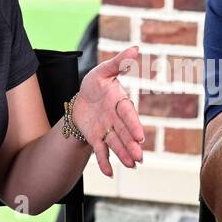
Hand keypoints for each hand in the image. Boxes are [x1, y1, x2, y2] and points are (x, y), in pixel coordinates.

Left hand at [70, 45, 145, 177]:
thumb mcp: (103, 71)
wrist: (81, 101)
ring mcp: (107, 130)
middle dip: (131, 145)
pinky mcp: (97, 139)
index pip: (127, 115)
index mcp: (120, 102)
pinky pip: (101, 152)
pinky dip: (105, 162)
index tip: (140, 136)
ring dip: (123, 155)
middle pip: (124, 133)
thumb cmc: (95, 84)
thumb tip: (135, 48)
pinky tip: (108, 173)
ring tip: (132, 165)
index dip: (133, 125)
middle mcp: (116, 119)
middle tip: (140, 157)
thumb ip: (118, 63)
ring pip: (116, 144)